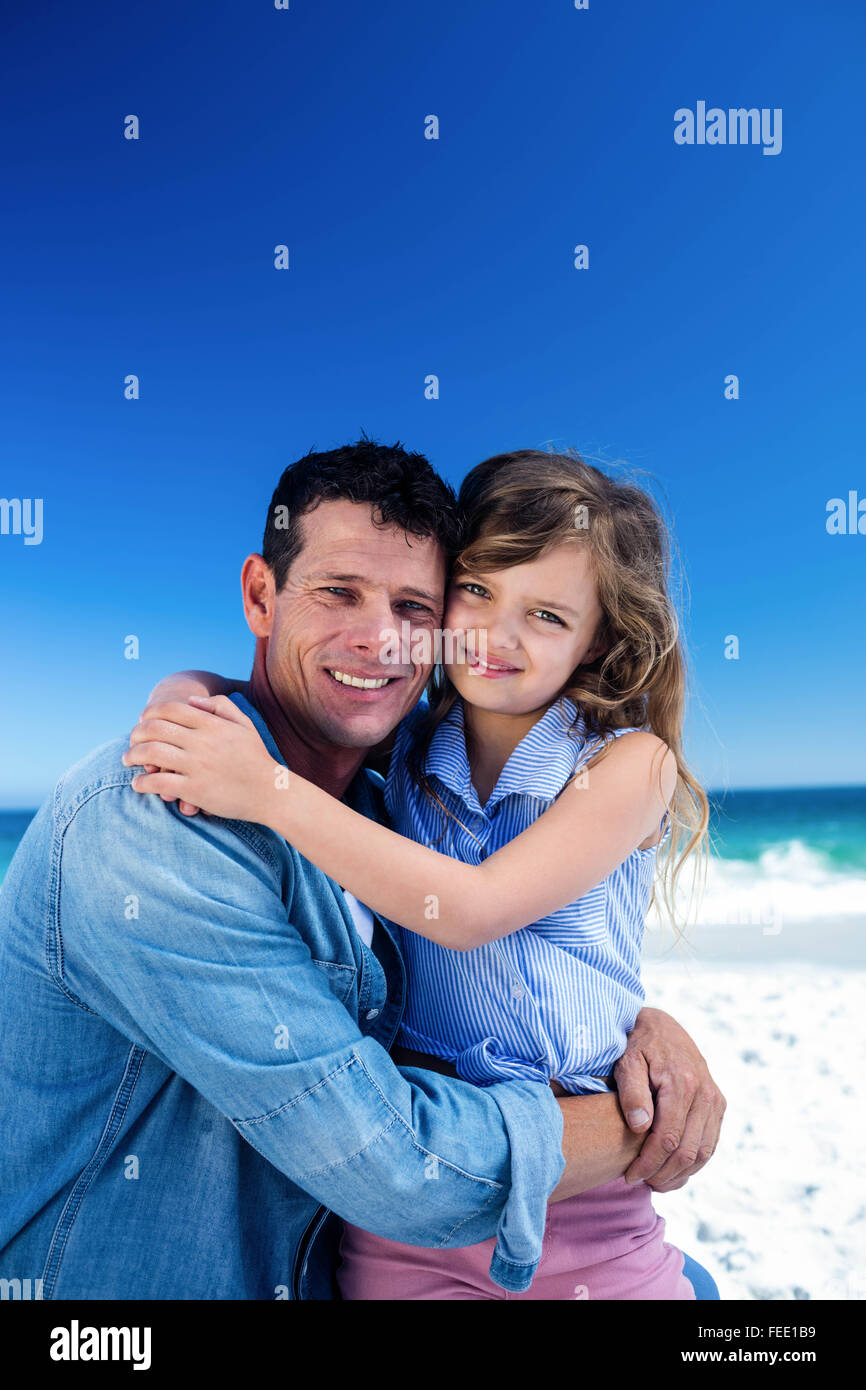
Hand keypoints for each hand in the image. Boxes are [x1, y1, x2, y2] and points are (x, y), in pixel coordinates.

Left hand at [135, 672, 248, 814]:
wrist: (271, 791)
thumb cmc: (257, 758)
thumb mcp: (244, 724)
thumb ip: (220, 706)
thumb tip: (192, 700)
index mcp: (212, 724)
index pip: (169, 709)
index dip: (149, 713)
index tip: (142, 722)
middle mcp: (202, 742)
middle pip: (154, 729)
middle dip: (135, 734)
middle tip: (131, 742)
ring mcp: (197, 766)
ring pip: (151, 754)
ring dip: (132, 756)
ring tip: (127, 761)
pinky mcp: (194, 790)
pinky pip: (159, 783)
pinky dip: (142, 782)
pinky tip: (138, 784)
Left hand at [614, 1007, 724, 1191]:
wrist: (662, 1027)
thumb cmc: (638, 1046)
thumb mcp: (627, 1062)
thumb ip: (632, 1093)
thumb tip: (640, 1127)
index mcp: (682, 1082)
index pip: (667, 1138)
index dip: (648, 1163)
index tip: (629, 1176)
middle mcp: (705, 1093)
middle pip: (687, 1150)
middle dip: (662, 1173)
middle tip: (639, 1182)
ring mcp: (715, 1099)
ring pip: (703, 1152)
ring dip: (680, 1174)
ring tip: (654, 1182)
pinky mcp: (718, 1104)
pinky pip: (710, 1144)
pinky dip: (693, 1164)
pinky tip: (672, 1171)